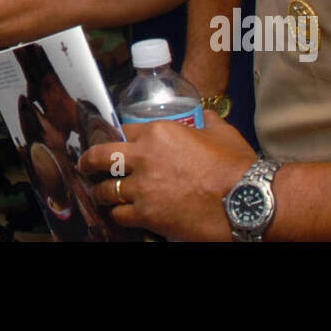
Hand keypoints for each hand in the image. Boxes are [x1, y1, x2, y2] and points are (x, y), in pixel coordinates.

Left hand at [78, 111, 256, 240]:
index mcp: (159, 132)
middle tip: (85, 165)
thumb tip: (205, 116)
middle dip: (89, 161)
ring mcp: (143, 188)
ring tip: (99, 194)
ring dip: (101, 192)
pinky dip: (119, 215)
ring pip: (106, 189)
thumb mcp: (220, 131)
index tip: (116, 143)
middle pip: (102, 157)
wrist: (245, 201)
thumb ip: (206, 121)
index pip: (125, 130)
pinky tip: (120, 214)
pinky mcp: (147, 215)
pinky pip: (120, 215)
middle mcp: (144, 157)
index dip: (120, 137)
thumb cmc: (236, 166)